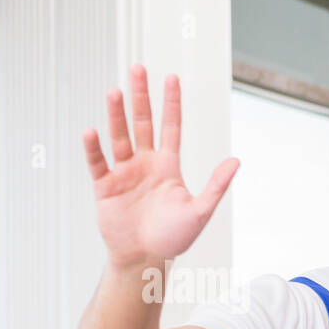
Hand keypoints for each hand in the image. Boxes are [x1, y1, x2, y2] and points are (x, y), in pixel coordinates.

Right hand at [83, 63, 239, 268]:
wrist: (146, 259)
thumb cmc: (174, 238)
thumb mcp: (200, 210)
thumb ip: (216, 185)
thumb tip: (236, 161)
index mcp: (168, 167)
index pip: (170, 127)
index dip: (171, 103)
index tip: (171, 77)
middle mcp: (145, 164)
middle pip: (142, 123)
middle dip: (141, 97)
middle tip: (138, 69)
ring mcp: (124, 173)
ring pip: (119, 137)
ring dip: (117, 115)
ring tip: (115, 92)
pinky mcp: (105, 186)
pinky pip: (98, 163)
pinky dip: (94, 148)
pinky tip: (92, 131)